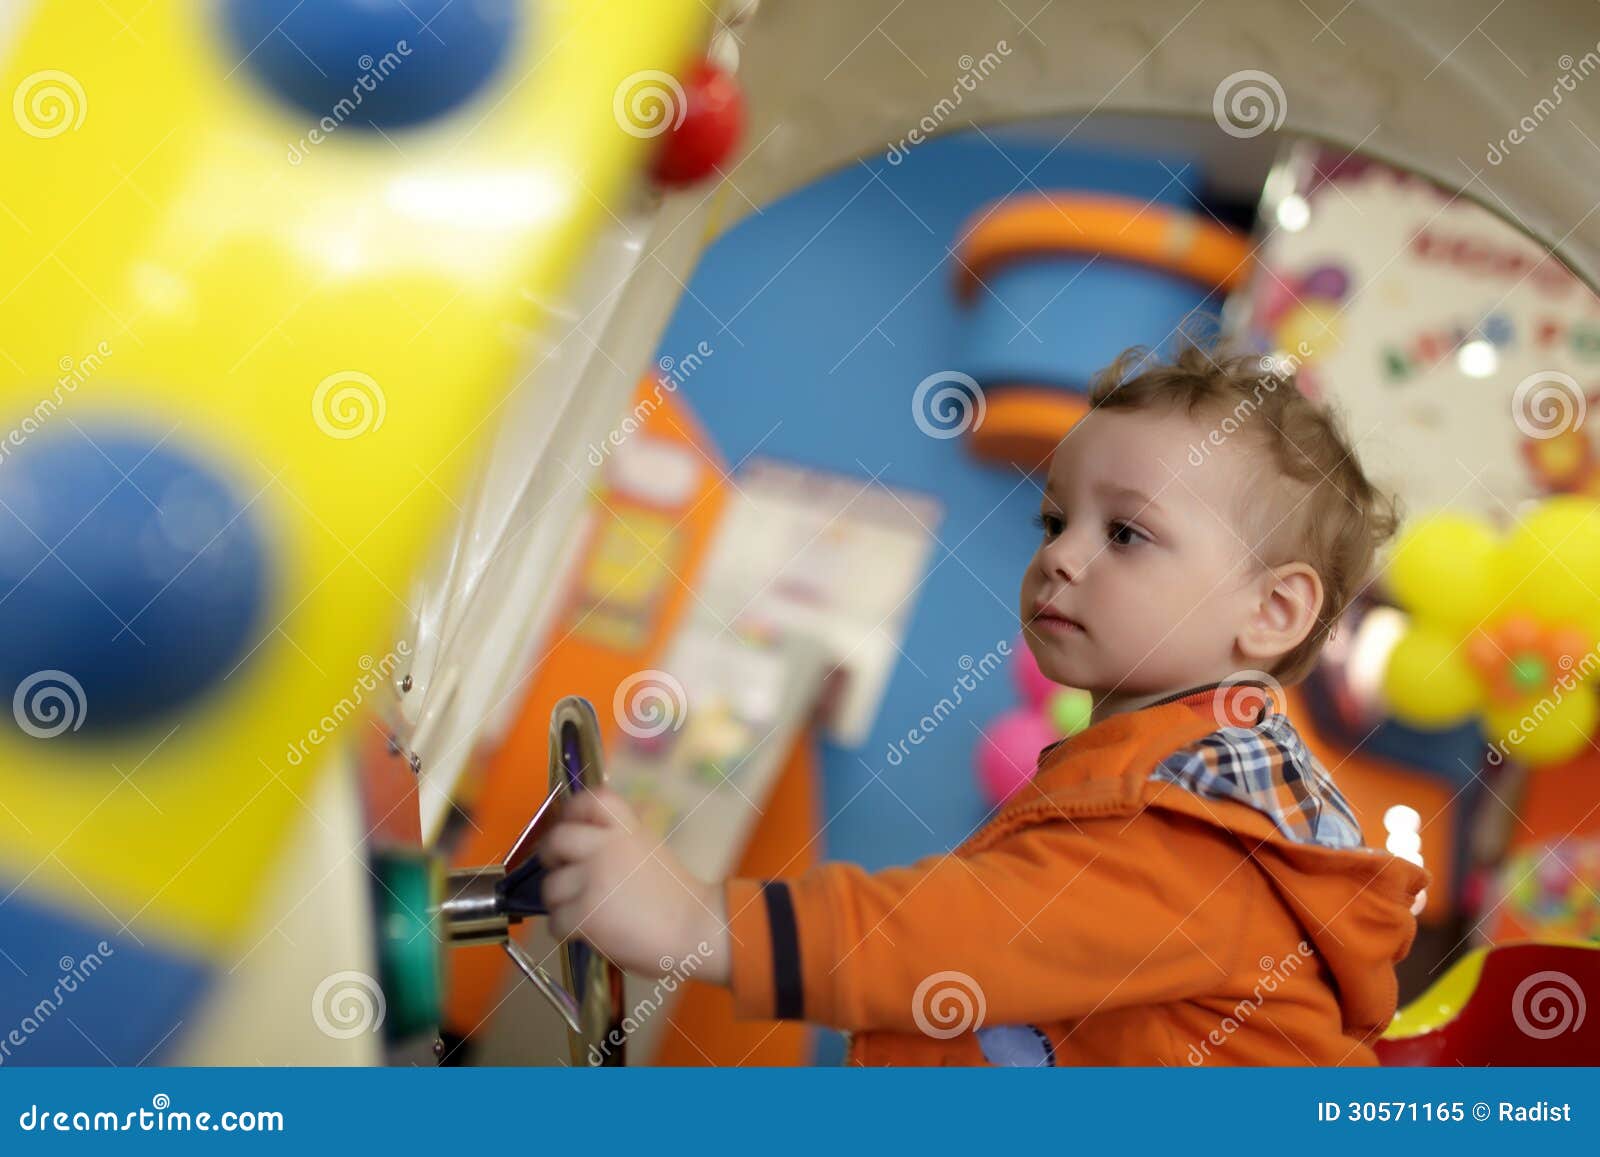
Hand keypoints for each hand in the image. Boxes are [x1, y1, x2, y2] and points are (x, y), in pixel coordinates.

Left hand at [539, 786, 729, 983]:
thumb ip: (624, 844)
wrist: (698, 930)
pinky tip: (584, 933)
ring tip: (578, 911)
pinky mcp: (586, 913)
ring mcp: (594, 879)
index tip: (571, 825)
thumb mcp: (655, 853)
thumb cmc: (683, 900)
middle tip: (560, 870)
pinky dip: (565, 930)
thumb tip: (589, 848)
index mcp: (628, 830)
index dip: (573, 811)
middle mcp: (607, 847)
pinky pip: (555, 921)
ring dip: (560, 901)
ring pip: (551, 886)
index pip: (590, 800)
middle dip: (551, 856)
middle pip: (557, 839)